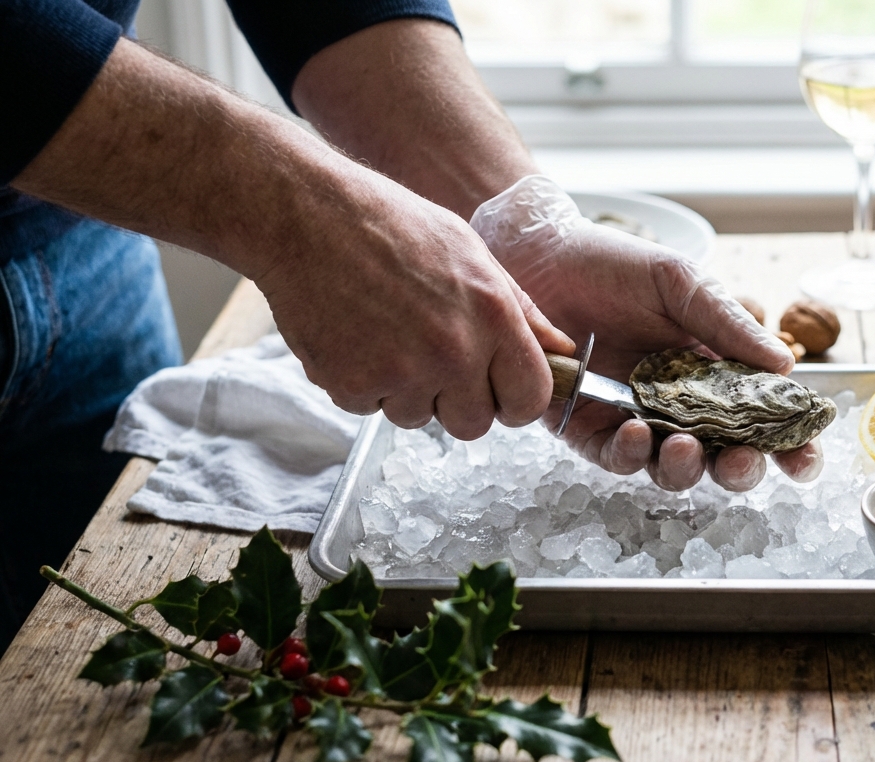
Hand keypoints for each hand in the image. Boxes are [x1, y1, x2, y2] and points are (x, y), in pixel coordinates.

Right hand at [257, 175, 574, 437]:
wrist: (307, 215)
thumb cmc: (392, 224)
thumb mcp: (473, 253)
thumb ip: (520, 310)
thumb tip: (561, 350)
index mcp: (493, 317)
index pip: (530, 400)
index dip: (516, 401)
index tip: (501, 392)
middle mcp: (452, 352)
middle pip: (475, 425)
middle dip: (460, 403)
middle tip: (437, 362)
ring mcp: (400, 374)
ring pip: (419, 418)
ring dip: (408, 390)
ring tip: (390, 334)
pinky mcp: (351, 386)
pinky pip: (371, 408)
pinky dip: (364, 383)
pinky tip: (357, 336)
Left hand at [470, 175, 823, 490]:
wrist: (540, 254)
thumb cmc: (614, 264)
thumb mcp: (680, 284)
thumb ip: (728, 323)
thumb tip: (786, 364)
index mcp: (714, 372)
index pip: (760, 420)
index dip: (788, 446)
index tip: (804, 459)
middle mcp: (679, 406)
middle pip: (721, 457)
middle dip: (739, 470)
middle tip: (738, 461)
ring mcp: (635, 420)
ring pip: (671, 470)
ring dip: (685, 469)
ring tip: (682, 446)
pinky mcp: (587, 428)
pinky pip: (615, 458)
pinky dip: (630, 455)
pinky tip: (635, 431)